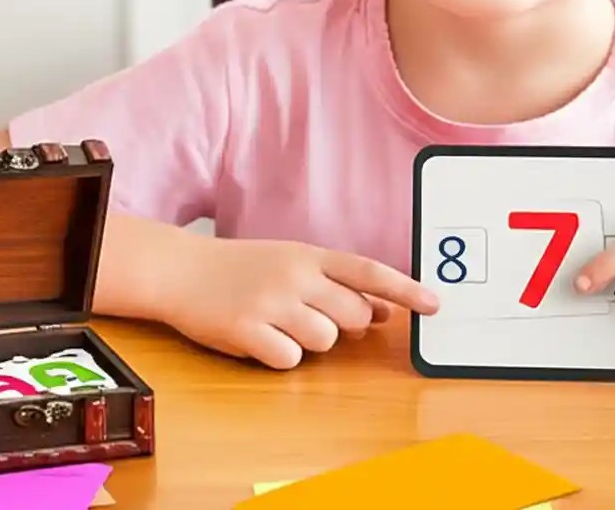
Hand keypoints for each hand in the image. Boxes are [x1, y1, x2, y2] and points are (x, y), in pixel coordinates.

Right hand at [162, 238, 438, 368]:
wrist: (179, 271)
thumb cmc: (242, 269)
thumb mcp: (293, 265)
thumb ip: (337, 284)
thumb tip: (385, 311)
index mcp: (310, 254)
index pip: (369, 271)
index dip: (406, 289)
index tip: (435, 304)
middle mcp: (295, 275)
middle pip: (353, 315)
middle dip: (344, 326)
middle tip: (309, 315)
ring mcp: (271, 302)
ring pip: (324, 341)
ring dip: (307, 341)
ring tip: (277, 323)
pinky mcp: (246, 330)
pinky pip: (288, 359)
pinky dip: (278, 356)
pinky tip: (258, 337)